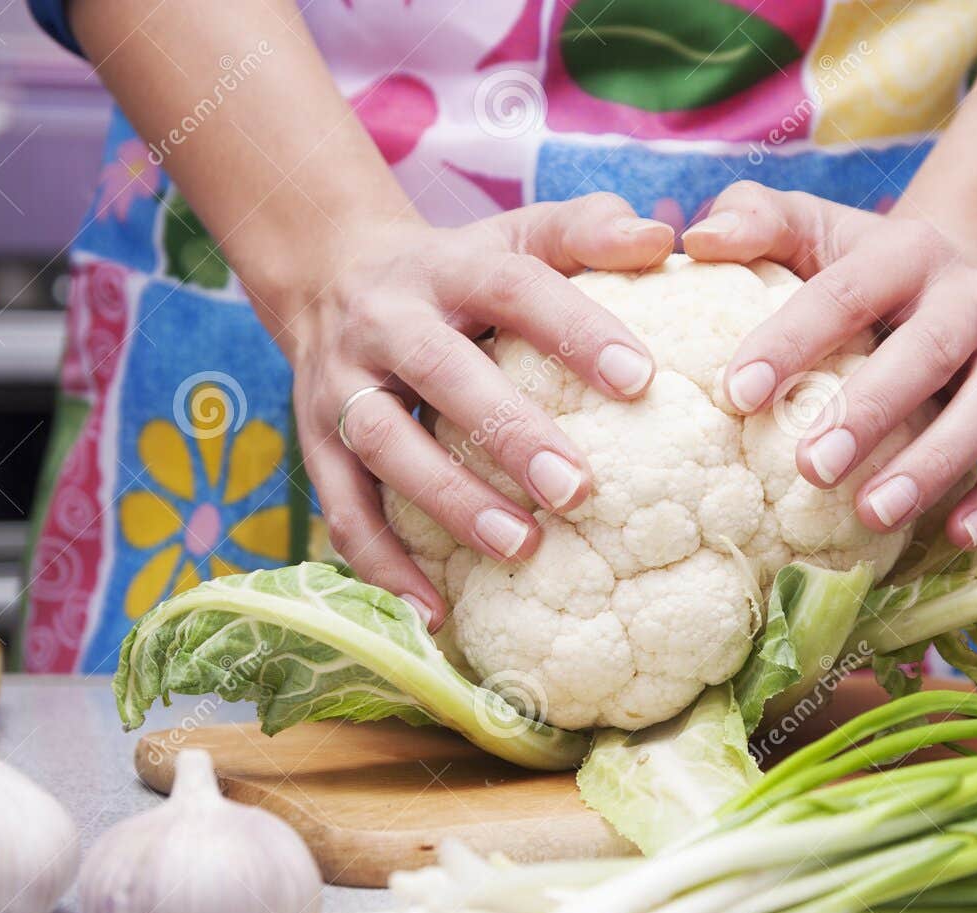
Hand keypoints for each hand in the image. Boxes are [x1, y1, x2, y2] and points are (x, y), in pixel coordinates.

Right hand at [274, 195, 673, 624]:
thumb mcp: (516, 234)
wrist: (327, 273)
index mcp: (450, 266)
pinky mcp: (314, 443)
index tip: (641, 381)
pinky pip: (343, 510)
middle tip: (580, 491)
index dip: (575, 332)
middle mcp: (387, 320)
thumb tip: (662, 238)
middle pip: (442, 371)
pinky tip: (435, 616)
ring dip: (448, 500)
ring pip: (384, 443)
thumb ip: (587, 232)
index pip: (515, 288)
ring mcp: (342, 384)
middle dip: (508, 433)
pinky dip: (383, 565)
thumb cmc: (457, 271)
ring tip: (521, 548)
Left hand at [682, 182, 976, 549]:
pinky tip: (956, 538)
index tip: (739, 394)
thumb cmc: (856, 265)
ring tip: (874, 514)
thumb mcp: (807, 226)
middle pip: (928, 350)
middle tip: (811, 469)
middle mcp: (970, 299)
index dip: (794, 341)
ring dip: (935, 464)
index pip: (846, 293)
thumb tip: (698, 242)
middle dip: (871, 412)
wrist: (961, 275)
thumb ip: (752, 218)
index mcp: (907, 252)